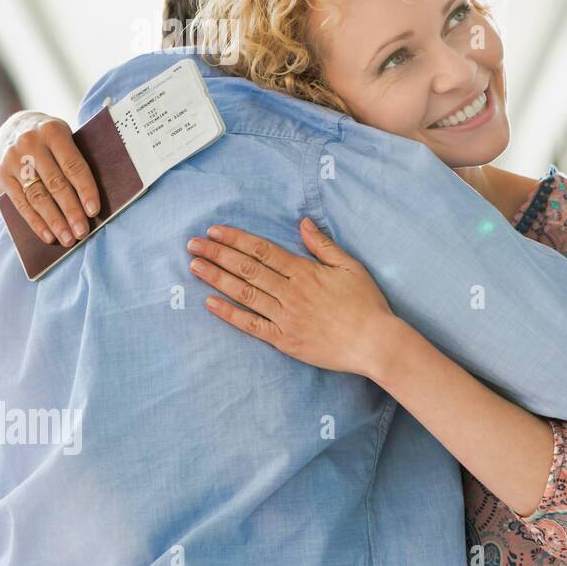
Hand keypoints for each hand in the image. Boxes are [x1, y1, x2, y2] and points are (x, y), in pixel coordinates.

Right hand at [0, 111, 99, 246]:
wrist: (16, 127)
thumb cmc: (53, 138)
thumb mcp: (68, 136)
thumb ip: (78, 159)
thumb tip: (95, 198)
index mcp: (54, 132)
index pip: (73, 165)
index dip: (85, 190)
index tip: (94, 211)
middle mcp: (30, 144)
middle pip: (55, 184)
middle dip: (71, 211)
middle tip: (82, 232)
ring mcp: (13, 159)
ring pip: (36, 196)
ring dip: (54, 221)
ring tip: (68, 239)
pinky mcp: (3, 175)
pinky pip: (20, 202)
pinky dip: (35, 221)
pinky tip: (48, 235)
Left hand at [187, 217, 396, 376]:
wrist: (373, 342)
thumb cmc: (366, 303)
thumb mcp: (350, 267)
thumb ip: (323, 245)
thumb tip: (302, 223)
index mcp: (305, 272)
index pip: (263, 251)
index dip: (236, 239)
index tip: (215, 231)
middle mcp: (291, 292)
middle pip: (247, 269)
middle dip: (218, 254)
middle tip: (193, 244)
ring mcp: (285, 317)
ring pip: (244, 293)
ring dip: (216, 278)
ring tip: (194, 266)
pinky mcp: (284, 339)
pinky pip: (251, 325)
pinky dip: (229, 314)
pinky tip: (210, 303)